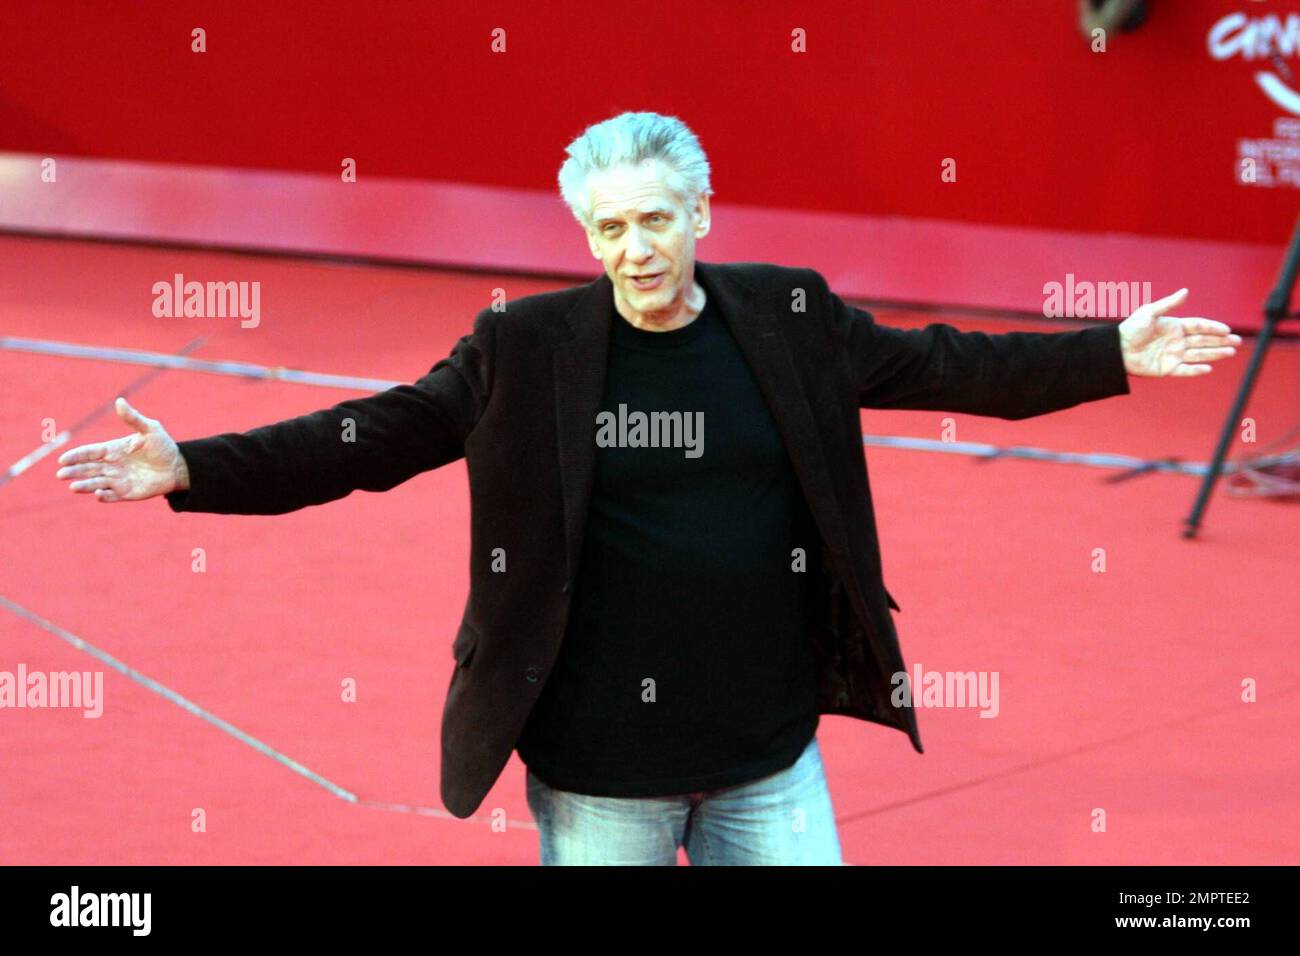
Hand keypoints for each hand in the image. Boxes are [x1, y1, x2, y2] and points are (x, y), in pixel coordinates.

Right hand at [55, 397, 188, 501]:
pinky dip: (103, 496)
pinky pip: (111, 496)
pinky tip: (98, 494)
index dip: (76, 456)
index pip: (89, 452)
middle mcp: (111, 466)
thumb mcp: (149, 429)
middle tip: (61, 474)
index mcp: (112, 449)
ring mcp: (117, 480)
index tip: (63, 459)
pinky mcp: (126, 493)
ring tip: (74, 487)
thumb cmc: (162, 446)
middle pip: (87, 469)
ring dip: (84, 485)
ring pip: (95, 483)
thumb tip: (119, 401)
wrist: (178, 466)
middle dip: (73, 471)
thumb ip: (133, 418)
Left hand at [1117, 288, 1240, 377]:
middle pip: (1204, 340)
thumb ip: (1168, 304)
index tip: (1226, 330)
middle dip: (1221, 341)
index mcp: (1175, 326)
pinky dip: (1196, 370)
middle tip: (1237, 342)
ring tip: (1231, 352)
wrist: (1115, 349)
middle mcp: (1178, 341)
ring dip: (1215, 353)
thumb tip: (1186, 291)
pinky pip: (1185, 370)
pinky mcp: (1167, 369)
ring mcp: (1174, 355)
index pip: (1199, 326)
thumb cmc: (1131, 329)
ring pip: (1199, 354)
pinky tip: (1209, 367)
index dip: (1213, 327)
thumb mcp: (1149, 313)